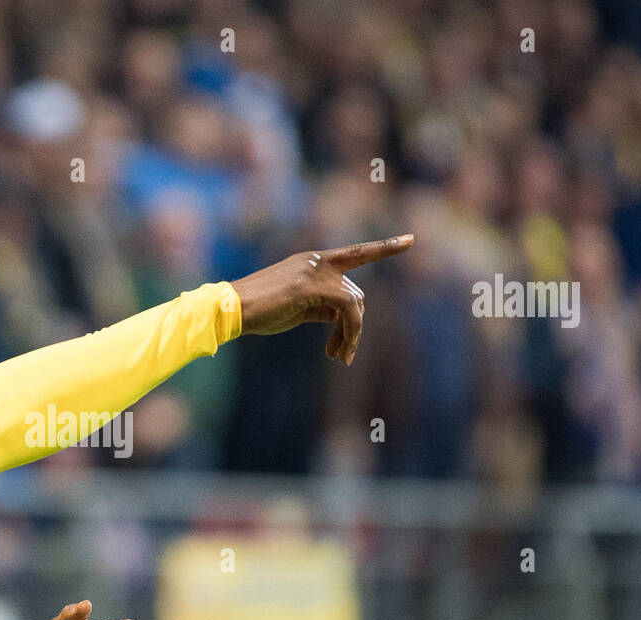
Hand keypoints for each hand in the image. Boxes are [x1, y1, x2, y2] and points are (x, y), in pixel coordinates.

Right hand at [230, 234, 414, 364]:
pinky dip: (348, 331)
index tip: (410, 240)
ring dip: (351, 334)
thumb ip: (320, 306)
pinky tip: (336, 350)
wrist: (230, 309)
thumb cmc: (258, 312)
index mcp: (311, 262)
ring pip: (354, 303)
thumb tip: (341, 317)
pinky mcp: (312, 286)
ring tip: (339, 357)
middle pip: (355, 294)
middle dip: (353, 327)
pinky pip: (347, 309)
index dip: (384, 247)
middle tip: (342, 355)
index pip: (355, 254)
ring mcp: (315, 271)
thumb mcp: (296, 308)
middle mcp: (316, 261)